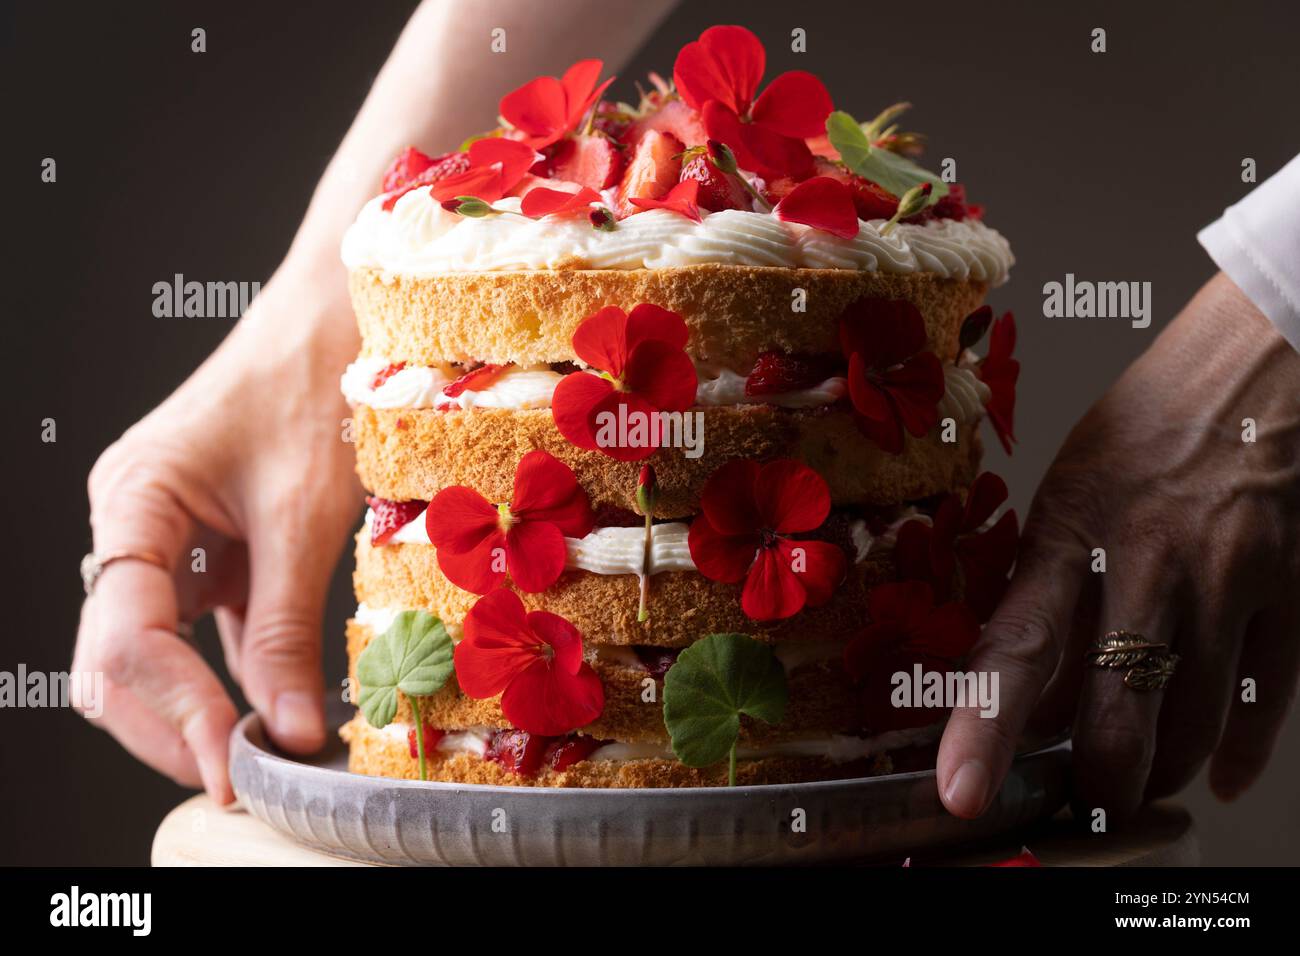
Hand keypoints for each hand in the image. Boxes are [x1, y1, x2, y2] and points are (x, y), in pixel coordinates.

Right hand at [73, 273, 359, 801]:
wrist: (337, 316)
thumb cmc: (314, 380)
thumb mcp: (304, 516)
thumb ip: (287, 627)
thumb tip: (289, 727)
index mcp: (131, 500)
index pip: (125, 637)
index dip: (175, 712)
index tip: (233, 762)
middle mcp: (132, 523)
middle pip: (119, 658)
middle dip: (174, 724)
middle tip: (244, 774)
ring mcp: (166, 537)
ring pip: (156, 652)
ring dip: (201, 707)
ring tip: (263, 753)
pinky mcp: (209, 546)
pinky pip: (203, 627)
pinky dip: (233, 673)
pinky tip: (276, 706)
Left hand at [938, 271, 1299, 820]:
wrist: (1263, 364)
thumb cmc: (1150, 426)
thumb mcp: (1068, 490)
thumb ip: (1048, 586)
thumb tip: (1028, 687)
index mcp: (1070, 531)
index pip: (1014, 647)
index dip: (984, 729)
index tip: (961, 792)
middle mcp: (1148, 563)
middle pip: (1118, 715)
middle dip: (1095, 784)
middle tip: (1077, 805)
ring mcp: (1231, 581)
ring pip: (1191, 726)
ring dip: (1158, 771)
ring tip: (1136, 776)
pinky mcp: (1296, 591)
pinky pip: (1268, 701)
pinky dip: (1239, 753)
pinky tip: (1219, 774)